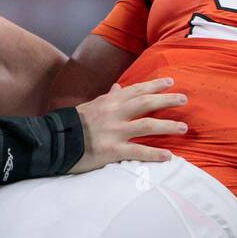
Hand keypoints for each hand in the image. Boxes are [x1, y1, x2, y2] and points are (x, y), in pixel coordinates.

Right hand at [70, 77, 187, 173]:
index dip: (155, 85)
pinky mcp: (111, 150)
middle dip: (167, 100)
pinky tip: (169, 156)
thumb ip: (108, 98)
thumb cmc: (72, 124)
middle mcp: (114, 113)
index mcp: (109, 102)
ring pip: (147, 125)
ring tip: (184, 128)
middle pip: (146, 103)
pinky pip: (138, 151)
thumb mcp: (90, 106)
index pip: (136, 89)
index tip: (171, 81)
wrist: (52, 142)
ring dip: (168, 126)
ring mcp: (114, 131)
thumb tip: (118, 87)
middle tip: (184, 99)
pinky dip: (155, 154)